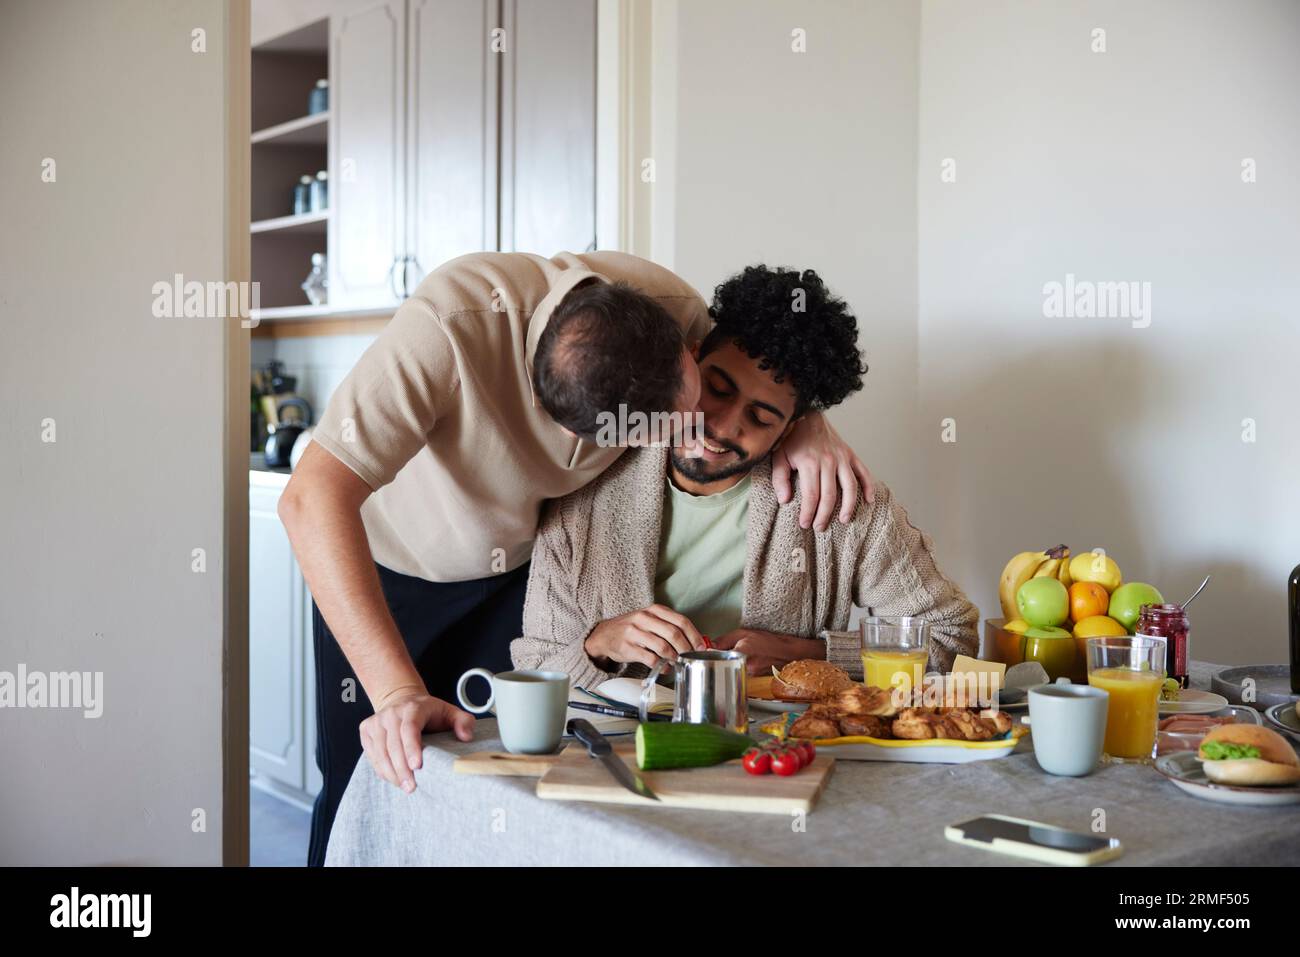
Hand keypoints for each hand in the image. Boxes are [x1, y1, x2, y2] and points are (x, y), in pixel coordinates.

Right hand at [359, 691, 474, 792]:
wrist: (402, 700)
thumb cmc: (429, 712)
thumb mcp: (450, 712)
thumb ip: (464, 722)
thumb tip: (466, 737)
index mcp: (413, 707)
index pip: (409, 728)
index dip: (412, 748)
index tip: (417, 766)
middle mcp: (391, 713)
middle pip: (393, 745)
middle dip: (402, 769)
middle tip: (411, 787)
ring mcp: (376, 721)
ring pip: (380, 752)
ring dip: (391, 773)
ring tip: (404, 786)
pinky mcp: (366, 730)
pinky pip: (372, 755)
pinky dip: (382, 769)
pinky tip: (394, 778)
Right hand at [584, 604, 704, 668]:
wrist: (604, 635)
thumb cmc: (632, 629)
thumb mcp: (650, 620)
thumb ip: (669, 627)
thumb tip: (694, 642)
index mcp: (654, 610)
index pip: (680, 620)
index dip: (694, 635)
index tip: (701, 647)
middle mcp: (644, 618)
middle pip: (673, 633)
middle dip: (686, 648)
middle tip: (691, 657)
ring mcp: (635, 632)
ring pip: (663, 647)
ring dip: (674, 658)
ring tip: (677, 663)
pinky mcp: (628, 647)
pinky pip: (650, 659)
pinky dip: (661, 666)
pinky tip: (665, 668)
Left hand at [711, 628, 826, 675]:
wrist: (787, 653)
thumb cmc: (768, 641)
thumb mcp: (743, 633)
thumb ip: (724, 639)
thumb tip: (709, 644)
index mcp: (741, 652)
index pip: (716, 655)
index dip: (707, 654)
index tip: (702, 653)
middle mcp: (744, 666)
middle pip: (721, 665)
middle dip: (717, 660)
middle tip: (714, 655)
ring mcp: (748, 675)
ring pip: (728, 670)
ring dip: (726, 665)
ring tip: (732, 657)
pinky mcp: (751, 681)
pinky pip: (737, 674)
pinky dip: (735, 669)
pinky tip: (741, 664)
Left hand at [772, 414, 874, 530]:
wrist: (807, 414)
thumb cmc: (791, 438)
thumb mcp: (778, 456)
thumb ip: (779, 478)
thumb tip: (784, 500)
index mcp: (809, 463)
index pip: (811, 495)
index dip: (808, 512)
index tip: (805, 524)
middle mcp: (828, 461)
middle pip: (830, 495)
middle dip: (824, 515)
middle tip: (819, 527)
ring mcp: (842, 457)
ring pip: (850, 487)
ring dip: (848, 506)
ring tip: (843, 520)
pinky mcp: (850, 454)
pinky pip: (863, 472)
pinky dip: (869, 486)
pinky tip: (869, 501)